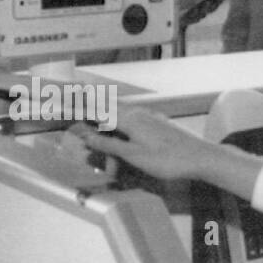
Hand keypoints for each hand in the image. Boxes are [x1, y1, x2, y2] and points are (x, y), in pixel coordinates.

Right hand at [71, 106, 214, 181]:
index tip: (62, 107)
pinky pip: (131, 117)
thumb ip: (109, 144)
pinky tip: (119, 124)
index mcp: (129, 119)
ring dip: (104, 113)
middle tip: (69, 103)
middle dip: (89, 106)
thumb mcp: (134, 155)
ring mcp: (149, 116)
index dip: (78, 110)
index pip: (97, 111)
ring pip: (120, 111)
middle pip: (107, 105)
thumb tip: (85, 135)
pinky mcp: (157, 122)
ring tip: (91, 115)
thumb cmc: (168, 159)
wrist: (201, 157)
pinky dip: (118, 119)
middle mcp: (137, 112)